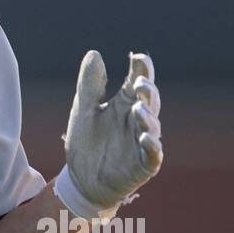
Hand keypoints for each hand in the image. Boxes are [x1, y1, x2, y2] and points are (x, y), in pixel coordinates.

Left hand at [53, 51, 163, 220]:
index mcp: (124, 104)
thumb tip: (95, 53)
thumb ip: (90, 84)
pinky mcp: (143, 164)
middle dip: (147, 91)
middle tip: (139, 82)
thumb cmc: (86, 143)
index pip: (137, 81)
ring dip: (148, 116)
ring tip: (138, 108)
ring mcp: (142, 142)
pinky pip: (152, 154)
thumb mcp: (83, 110)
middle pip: (149, 101)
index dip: (141, 69)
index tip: (138, 56)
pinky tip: (144, 137)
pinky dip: (151, 145)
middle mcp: (137, 120)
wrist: (80, 180)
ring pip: (153, 126)